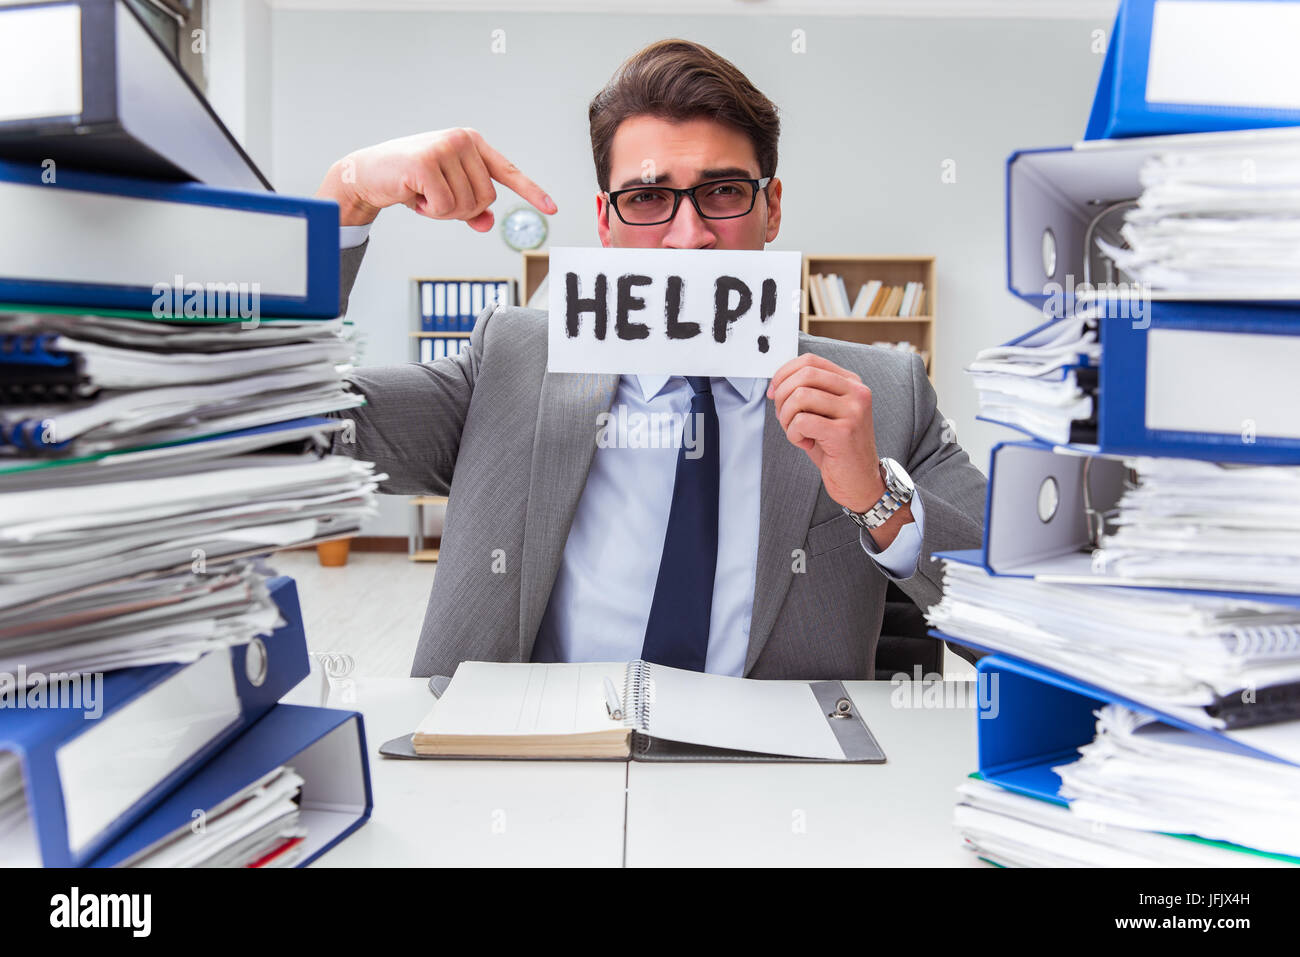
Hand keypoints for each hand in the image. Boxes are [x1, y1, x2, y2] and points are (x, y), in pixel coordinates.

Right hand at [315, 127, 556, 229]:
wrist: (367, 172)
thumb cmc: (410, 181)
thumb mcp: (445, 194)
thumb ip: (470, 208)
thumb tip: (488, 222)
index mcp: (472, 143)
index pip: (508, 171)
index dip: (531, 192)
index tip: (553, 209)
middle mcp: (462, 140)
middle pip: (485, 199)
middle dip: (461, 210)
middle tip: (434, 199)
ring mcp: (445, 148)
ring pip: (465, 206)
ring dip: (442, 212)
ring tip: (421, 194)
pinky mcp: (427, 162)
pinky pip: (444, 207)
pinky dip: (428, 211)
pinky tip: (412, 195)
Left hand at [767, 353, 886, 513]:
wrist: (858, 481)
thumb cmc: (836, 448)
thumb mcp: (824, 413)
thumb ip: (808, 392)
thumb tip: (777, 382)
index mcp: (851, 383)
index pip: (810, 360)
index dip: (784, 373)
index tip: (774, 393)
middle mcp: (857, 392)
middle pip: (804, 374)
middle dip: (783, 396)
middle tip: (784, 418)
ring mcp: (853, 411)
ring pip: (800, 396)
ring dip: (786, 418)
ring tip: (796, 433)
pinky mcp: (844, 432)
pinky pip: (802, 421)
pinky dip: (793, 434)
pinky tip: (805, 444)